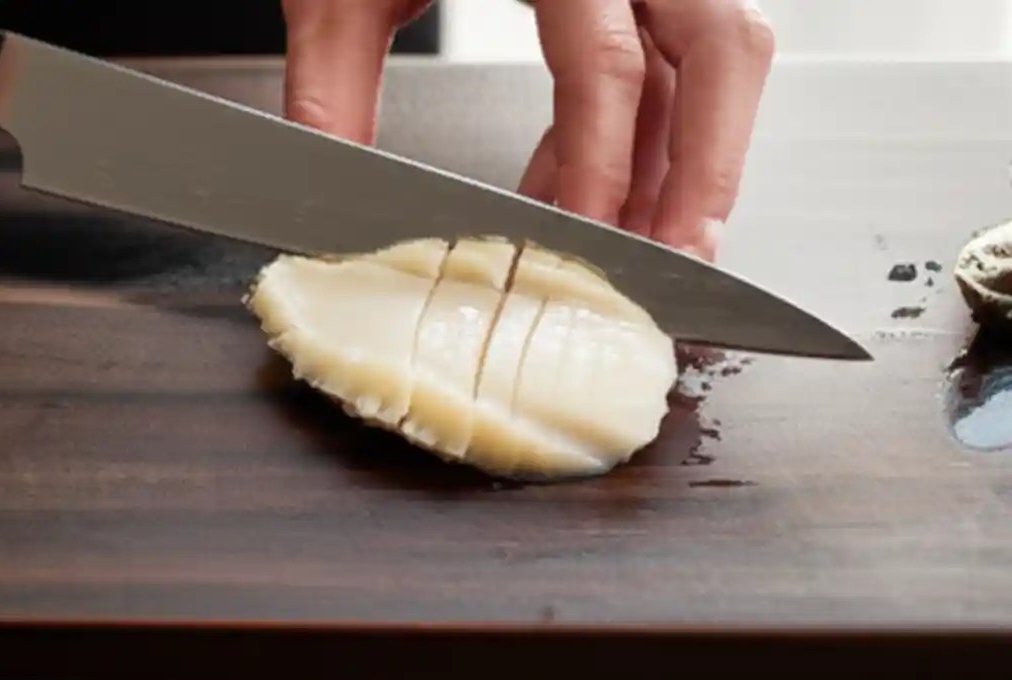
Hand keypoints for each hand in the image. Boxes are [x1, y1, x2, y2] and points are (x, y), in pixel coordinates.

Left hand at [280, 0, 775, 262]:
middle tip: (676, 261)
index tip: (582, 237)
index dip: (600, 164)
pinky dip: (639, 132)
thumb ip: (332, 81)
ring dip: (689, 160)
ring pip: (717, 57)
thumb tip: (325, 177)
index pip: (607, 63)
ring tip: (638, 244)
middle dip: (706, 171)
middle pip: (719, 53)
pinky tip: (581, 187)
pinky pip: (670, 57)